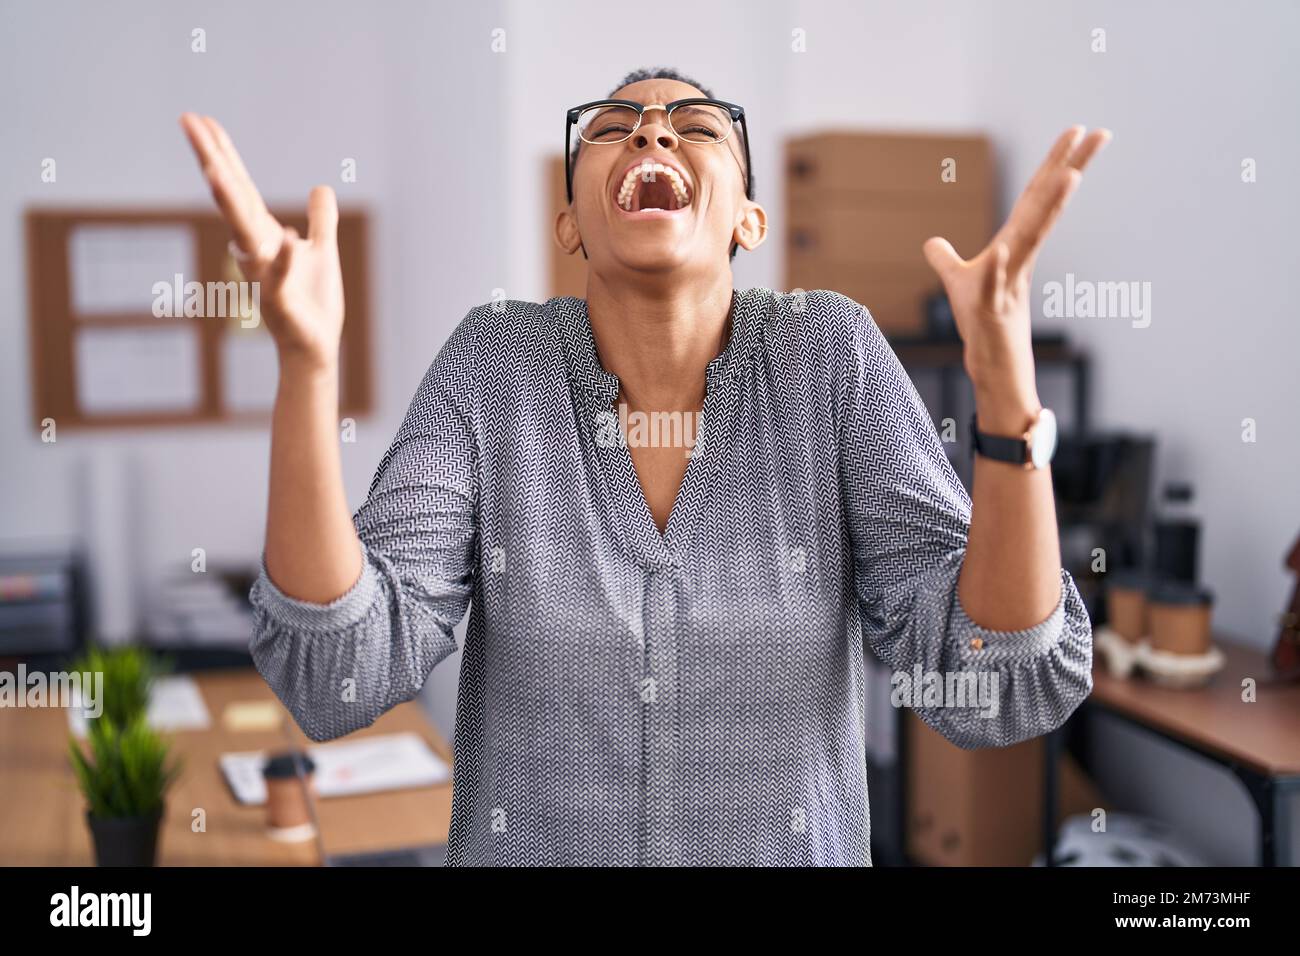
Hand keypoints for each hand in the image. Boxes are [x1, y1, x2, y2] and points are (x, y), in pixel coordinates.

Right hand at [179, 113, 343, 371]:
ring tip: (214, 171)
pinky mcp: (281, 299)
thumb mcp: (322, 251)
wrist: (313, 348)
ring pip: (244, 232)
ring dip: (230, 203)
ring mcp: (264, 272)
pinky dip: (282, 258)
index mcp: (264, 233)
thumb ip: (320, 220)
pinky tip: (284, 238)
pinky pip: (281, 275)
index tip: (200, 118)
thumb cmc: (312, 303)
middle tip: (187, 122)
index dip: (222, 152)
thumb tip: (321, 188)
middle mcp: (256, 247)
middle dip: (211, 158)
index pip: (239, 185)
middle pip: (231, 196)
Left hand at [923, 126, 1109, 433]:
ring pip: (1031, 234)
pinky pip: (997, 277)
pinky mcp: (993, 302)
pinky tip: (998, 252)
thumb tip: (932, 242)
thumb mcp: (957, 282)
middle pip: (1045, 203)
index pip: (1035, 196)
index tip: (1077, 131)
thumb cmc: (981, 323)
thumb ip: (945, 259)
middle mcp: (1018, 254)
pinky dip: (1000, 263)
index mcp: (1013, 243)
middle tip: (1098, 133)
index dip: (1054, 162)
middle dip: (1071, 166)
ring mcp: (1009, 276)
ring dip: (1050, 205)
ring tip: (1071, 173)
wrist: (992, 364)